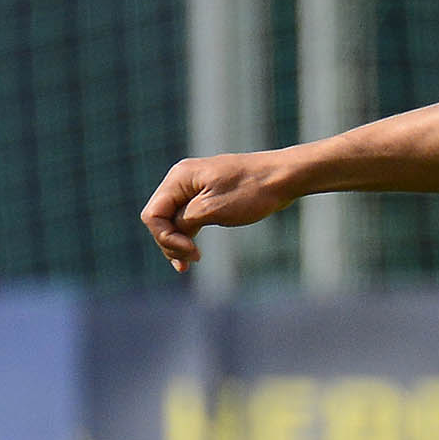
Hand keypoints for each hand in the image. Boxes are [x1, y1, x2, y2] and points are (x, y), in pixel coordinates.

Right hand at [141, 151, 302, 271]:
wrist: (286, 176)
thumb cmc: (252, 191)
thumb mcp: (213, 209)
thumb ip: (184, 220)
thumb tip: (170, 231)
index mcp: (179, 178)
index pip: (153, 215)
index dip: (166, 238)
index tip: (192, 253)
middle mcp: (183, 179)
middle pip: (160, 217)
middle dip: (170, 242)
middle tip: (191, 261)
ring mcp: (196, 186)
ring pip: (174, 219)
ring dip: (178, 241)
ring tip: (189, 263)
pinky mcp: (210, 195)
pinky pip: (189, 216)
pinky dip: (189, 234)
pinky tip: (194, 252)